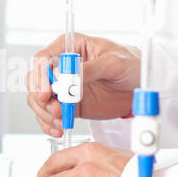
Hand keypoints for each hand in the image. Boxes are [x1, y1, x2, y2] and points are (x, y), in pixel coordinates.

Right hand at [24, 33, 140, 137]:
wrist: (142, 87)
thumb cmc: (131, 64)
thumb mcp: (113, 63)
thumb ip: (88, 70)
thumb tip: (65, 77)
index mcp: (71, 47)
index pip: (43, 59)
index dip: (40, 76)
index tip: (47, 93)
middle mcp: (62, 67)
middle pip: (35, 80)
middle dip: (40, 98)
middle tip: (56, 110)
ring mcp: (64, 87)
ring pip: (38, 100)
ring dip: (45, 113)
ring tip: (61, 121)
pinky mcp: (68, 104)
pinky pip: (49, 115)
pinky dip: (49, 124)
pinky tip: (59, 129)